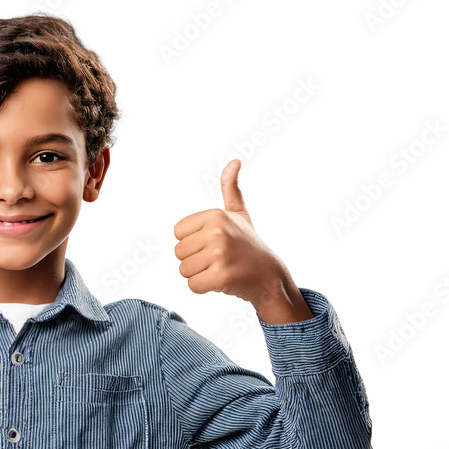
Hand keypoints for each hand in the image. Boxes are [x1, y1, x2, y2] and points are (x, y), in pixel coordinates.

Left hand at [173, 160, 310, 322]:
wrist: (270, 276)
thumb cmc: (248, 244)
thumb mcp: (239, 213)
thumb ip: (230, 188)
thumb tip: (235, 160)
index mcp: (215, 215)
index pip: (178, 234)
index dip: (193, 243)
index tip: (214, 244)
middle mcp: (217, 232)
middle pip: (179, 252)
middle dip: (195, 260)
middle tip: (219, 259)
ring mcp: (220, 254)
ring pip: (184, 270)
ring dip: (200, 275)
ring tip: (221, 269)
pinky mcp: (221, 276)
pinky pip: (193, 285)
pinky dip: (204, 288)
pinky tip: (222, 282)